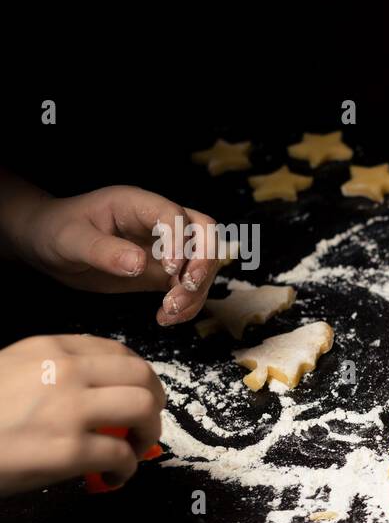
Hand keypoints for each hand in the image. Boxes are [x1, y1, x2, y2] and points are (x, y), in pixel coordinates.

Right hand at [0, 335, 165, 496]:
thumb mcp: (12, 372)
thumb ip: (54, 372)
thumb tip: (99, 393)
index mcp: (49, 349)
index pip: (118, 352)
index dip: (138, 377)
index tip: (138, 394)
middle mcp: (65, 371)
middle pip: (142, 376)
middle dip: (155, 402)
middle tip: (144, 425)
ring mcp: (68, 409)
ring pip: (143, 410)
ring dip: (148, 434)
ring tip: (133, 450)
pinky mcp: (67, 450)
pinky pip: (122, 455)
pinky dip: (127, 470)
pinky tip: (113, 477)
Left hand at [20, 185, 219, 325]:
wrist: (48, 246)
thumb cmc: (56, 232)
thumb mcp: (71, 240)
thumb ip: (103, 250)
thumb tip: (139, 264)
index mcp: (137, 205)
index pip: (176, 215)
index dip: (180, 241)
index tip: (167, 269)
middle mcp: (158, 223)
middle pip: (205, 232)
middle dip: (203, 262)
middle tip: (186, 288)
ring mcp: (164, 247)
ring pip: (203, 262)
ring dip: (196, 290)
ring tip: (169, 311)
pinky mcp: (163, 272)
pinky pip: (189, 286)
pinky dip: (187, 304)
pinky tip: (165, 318)